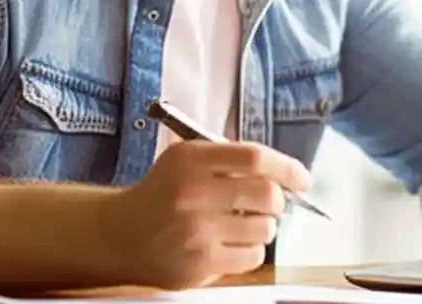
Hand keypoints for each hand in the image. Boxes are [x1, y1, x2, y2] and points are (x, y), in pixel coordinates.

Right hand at [105, 140, 311, 288]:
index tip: (301, 178)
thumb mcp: (184, 159)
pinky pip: (252, 257)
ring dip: (264, 227)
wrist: (120, 234)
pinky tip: (233, 244)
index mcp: (191, 160)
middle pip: (266, 194)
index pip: (254, 158)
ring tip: (243, 224)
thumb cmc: (161, 194)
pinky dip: (251, 250)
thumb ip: (228, 158)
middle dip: (277, 200)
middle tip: (268, 203)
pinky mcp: (200, 262)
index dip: (287, 167)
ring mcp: (196, 230)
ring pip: (264, 229)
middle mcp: (193, 192)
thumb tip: (283, 173)